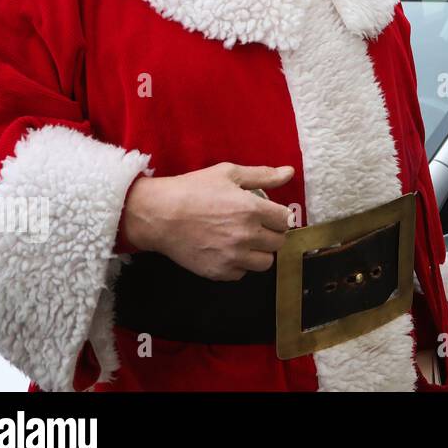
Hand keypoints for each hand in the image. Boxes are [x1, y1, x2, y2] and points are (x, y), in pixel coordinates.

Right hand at [121, 162, 294, 280]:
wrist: (158, 215)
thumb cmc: (193, 189)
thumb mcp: (229, 173)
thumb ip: (263, 175)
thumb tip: (290, 173)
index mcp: (252, 209)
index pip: (286, 220)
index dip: (279, 216)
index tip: (269, 214)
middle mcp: (246, 235)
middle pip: (278, 243)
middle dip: (271, 233)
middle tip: (256, 227)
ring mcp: (232, 256)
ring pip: (265, 263)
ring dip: (259, 252)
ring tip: (245, 241)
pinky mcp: (218, 272)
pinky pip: (242, 274)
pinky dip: (239, 265)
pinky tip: (227, 251)